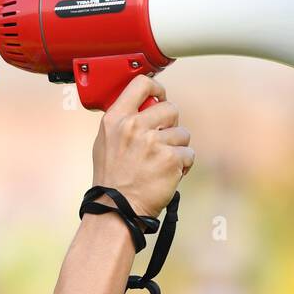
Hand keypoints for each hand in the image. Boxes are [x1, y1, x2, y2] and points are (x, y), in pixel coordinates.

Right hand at [90, 75, 192, 217]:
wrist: (116, 209)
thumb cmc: (111, 179)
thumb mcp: (105, 142)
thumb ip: (123, 122)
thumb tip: (146, 105)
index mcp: (115, 119)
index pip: (141, 84)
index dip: (157, 88)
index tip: (160, 97)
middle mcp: (133, 127)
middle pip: (170, 108)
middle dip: (171, 125)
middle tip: (162, 142)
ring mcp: (153, 142)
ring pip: (182, 134)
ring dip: (177, 149)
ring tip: (161, 164)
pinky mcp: (170, 159)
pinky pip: (188, 154)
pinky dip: (182, 166)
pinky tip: (167, 175)